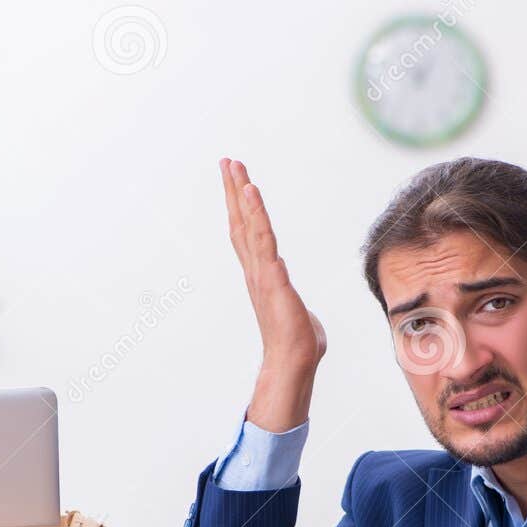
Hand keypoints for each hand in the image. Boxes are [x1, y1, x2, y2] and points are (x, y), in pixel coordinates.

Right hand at [221, 158, 324, 429]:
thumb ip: (292, 302)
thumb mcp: (298, 312)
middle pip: (241, 223)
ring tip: (238, 172)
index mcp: (261, 274)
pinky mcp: (274, 281)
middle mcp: (256, 270)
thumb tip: (298, 311)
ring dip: (243, 199)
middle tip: (227, 162)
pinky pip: (264, 244)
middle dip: (234, 192)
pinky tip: (253, 200)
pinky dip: (257, 220)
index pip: (247, 233)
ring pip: (250, 229)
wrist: (295, 364)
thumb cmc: (299, 343)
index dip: (241, 207)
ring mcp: (262, 275)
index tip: (236, 181)